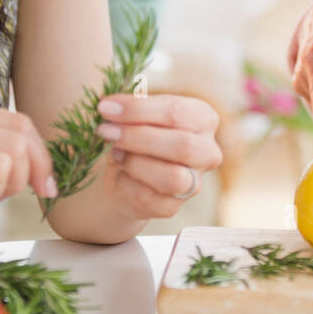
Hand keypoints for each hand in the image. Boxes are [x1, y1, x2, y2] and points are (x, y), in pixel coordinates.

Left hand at [93, 93, 222, 220]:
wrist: (124, 175)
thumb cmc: (136, 136)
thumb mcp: (135, 116)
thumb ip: (128, 111)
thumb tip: (109, 106)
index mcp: (204, 119)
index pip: (176, 111)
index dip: (138, 109)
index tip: (105, 107)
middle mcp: (207, 152)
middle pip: (182, 145)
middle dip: (137, 136)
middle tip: (105, 130)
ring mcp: (194, 183)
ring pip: (172, 177)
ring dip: (135, 163)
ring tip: (115, 153)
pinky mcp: (173, 207)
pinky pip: (149, 197)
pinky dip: (126, 183)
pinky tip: (118, 173)